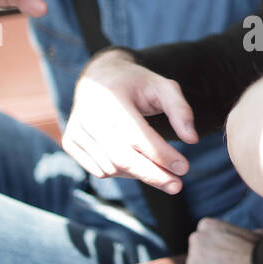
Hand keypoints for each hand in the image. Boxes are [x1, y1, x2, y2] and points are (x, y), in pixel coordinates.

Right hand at [62, 49, 198, 191]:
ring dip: (140, 174)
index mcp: (111, 97)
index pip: (137, 136)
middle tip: (177, 185)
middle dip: (153, 175)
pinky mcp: (71, 143)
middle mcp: (88, 115)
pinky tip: (136, 162)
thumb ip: (180, 110)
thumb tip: (192, 139)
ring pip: (112, 168)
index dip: (161, 155)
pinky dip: (122, 172)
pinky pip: (100, 171)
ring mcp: (76, 130)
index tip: (184, 168)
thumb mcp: (163, 87)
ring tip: (160, 169)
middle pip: (123, 158)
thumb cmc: (136, 84)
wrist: (99, 78)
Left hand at [186, 218, 262, 263]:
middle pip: (197, 254)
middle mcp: (196, 237)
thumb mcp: (252, 235)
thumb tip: (257, 233)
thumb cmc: (258, 253)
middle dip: (208, 262)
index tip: (228, 257)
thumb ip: (245, 233)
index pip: (203, 241)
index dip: (216, 251)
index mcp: (207, 225)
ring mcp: (193, 256)